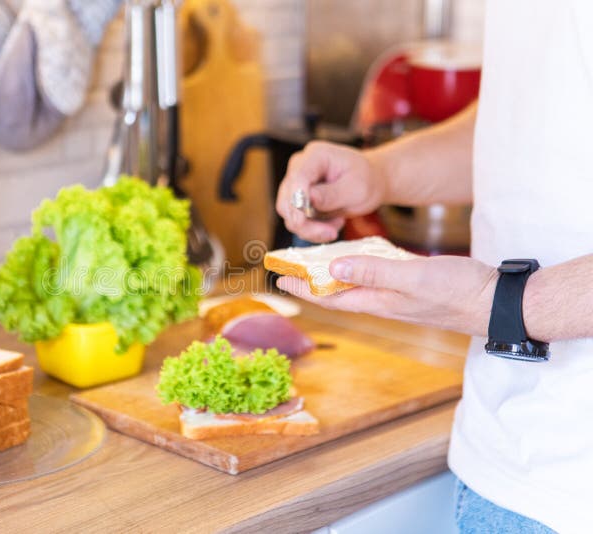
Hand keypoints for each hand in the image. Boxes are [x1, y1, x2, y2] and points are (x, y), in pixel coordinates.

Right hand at [276, 141, 385, 242]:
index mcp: (316, 156)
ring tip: (337, 224)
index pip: (298, 177)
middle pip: (288, 199)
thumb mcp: (357, 187)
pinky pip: (296, 221)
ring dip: (311, 228)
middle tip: (332, 233)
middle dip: (305, 222)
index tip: (302, 221)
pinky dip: (313, 229)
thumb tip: (309, 199)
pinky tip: (332, 224)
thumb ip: (333, 194)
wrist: (370, 182)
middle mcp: (300, 167)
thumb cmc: (366, 179)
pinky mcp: (297, 200)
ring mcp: (296, 184)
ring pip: (289, 214)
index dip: (297, 199)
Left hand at [276, 254, 498, 336]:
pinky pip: (379, 277)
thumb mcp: (412, 277)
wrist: (499, 301)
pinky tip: (363, 257)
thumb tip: (334, 271)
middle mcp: (385, 301)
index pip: (331, 298)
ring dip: (336, 275)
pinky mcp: (415, 287)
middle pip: (340, 292)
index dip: (304, 289)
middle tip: (293, 267)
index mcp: (380, 301)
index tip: (280, 280)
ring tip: (318, 261)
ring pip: (359, 285)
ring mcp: (400, 296)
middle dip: (314, 282)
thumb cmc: (458, 291)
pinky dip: (364, 267)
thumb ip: (373, 273)